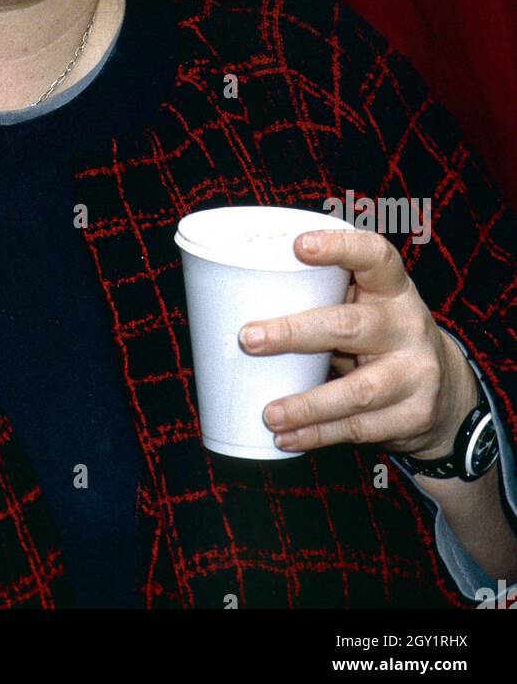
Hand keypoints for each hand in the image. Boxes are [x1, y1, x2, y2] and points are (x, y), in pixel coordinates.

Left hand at [238, 228, 478, 456]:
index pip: (374, 255)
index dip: (339, 246)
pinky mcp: (413, 414)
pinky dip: (317, 435)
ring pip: (356, 391)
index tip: (298, 245)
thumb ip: (326, 299)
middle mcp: (407, 325)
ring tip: (268, 413)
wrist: (447, 393)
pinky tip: (287, 438)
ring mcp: (416, 372)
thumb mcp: (368, 306)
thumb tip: (237, 302)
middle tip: (248, 339)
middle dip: (294, 333)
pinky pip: (359, 428)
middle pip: (349, 325)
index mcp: (393, 288)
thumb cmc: (382, 336)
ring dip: (306, 404)